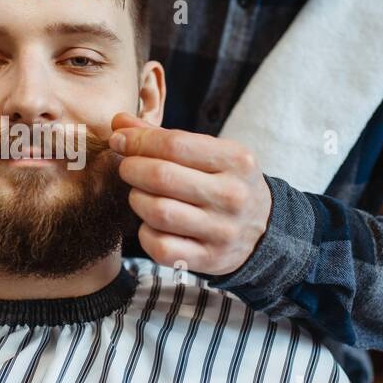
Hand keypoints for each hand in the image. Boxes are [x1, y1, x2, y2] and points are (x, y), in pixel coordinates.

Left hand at [108, 113, 272, 276]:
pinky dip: (145, 233)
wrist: (263, 229)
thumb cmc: (224, 182)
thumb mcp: (209, 152)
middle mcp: (232, 195)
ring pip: (157, 212)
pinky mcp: (209, 259)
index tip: (119, 139)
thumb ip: (163, 137)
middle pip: (161, 177)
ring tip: (140, 194)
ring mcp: (222, 230)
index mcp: (236, 160)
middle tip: (127, 168)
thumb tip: (119, 123)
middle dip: (132, 169)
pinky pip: (160, 246)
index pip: (173, 144)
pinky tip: (151, 224)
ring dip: (137, 199)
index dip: (137, 140)